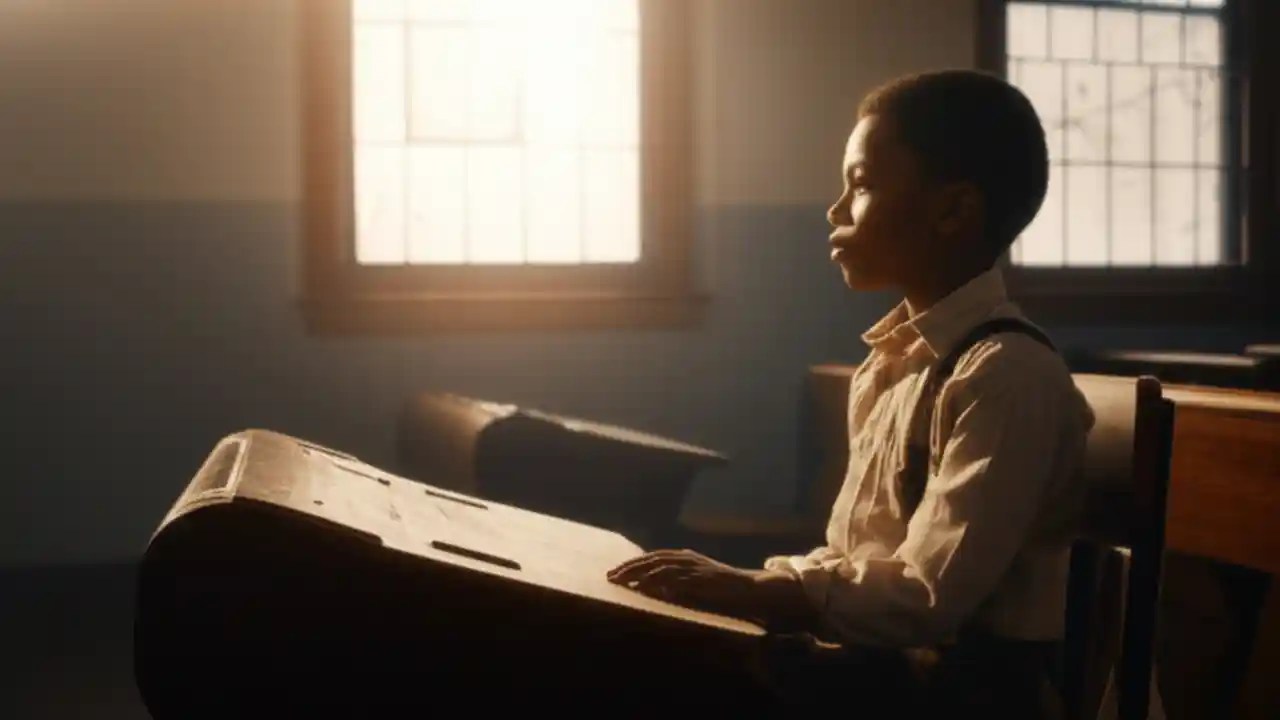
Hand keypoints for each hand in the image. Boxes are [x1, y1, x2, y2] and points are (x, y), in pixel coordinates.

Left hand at [606, 549, 810, 628]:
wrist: (747, 587)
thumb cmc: (721, 588)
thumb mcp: (696, 581)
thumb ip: (677, 581)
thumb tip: (655, 588)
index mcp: (685, 556)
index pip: (653, 556)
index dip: (633, 563)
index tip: (615, 572)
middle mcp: (687, 558)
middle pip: (651, 558)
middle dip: (629, 567)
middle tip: (610, 576)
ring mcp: (693, 566)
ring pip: (659, 566)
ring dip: (638, 573)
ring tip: (621, 582)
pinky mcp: (699, 577)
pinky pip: (674, 578)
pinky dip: (657, 581)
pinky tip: (644, 587)